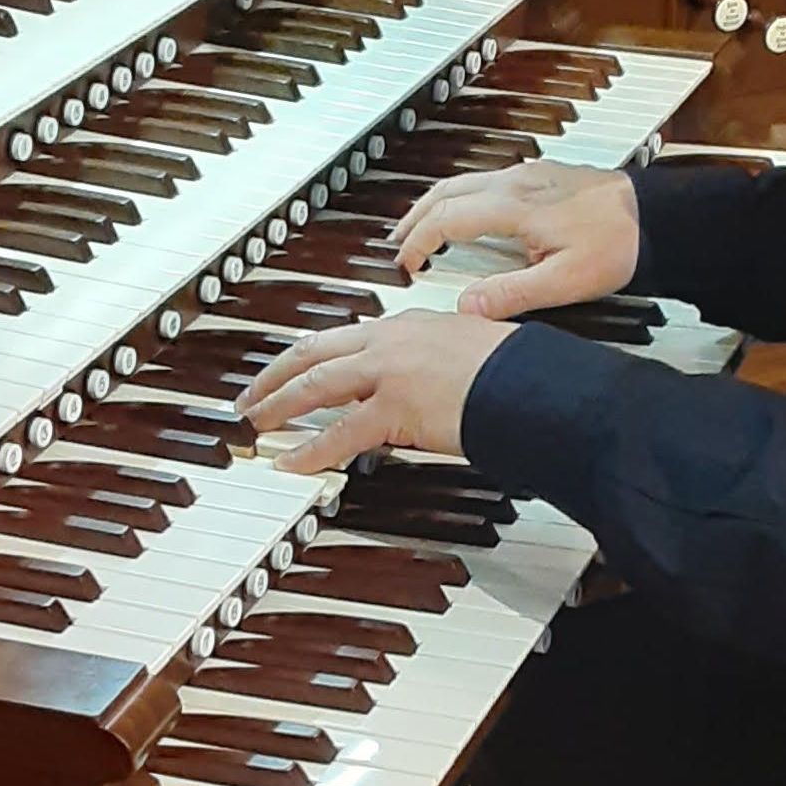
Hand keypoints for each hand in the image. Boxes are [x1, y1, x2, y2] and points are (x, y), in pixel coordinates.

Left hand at [236, 310, 517, 473]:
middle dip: (275, 374)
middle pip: (315, 352)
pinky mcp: (396, 406)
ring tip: (256, 424)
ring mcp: (391, 371)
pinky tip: (292, 462)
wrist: (533, 381)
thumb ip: (440, 358)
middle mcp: (393, 339)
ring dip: (279, 405)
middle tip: (251, 395)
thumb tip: (432, 379)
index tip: (293, 366)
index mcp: (410, 323)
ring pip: (316, 385)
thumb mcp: (470, 348)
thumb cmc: (515, 369)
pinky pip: (341, 432)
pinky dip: (310, 450)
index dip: (311, 354)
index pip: (345, 335)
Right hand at [389, 161, 640, 318]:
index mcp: (513, 206)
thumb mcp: (565, 282)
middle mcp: (515, 182)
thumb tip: (467, 307)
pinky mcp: (542, 174)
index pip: (447, 218)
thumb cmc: (617, 245)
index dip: (419, 241)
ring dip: (436, 203)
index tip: (407, 264)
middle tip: (398, 243)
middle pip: (447, 191)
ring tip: (422, 228)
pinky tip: (467, 214)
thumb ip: (512, 294)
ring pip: (465, 180)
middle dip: (416, 217)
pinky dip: (461, 196)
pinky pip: (486, 179)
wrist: (656, 216)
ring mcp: (529, 174)